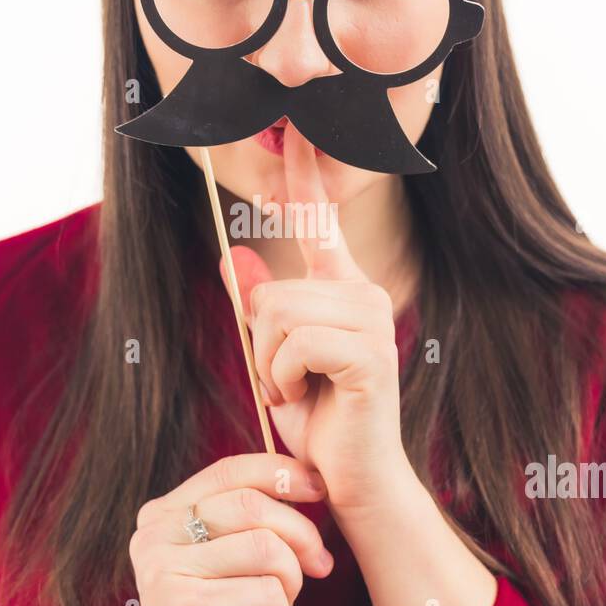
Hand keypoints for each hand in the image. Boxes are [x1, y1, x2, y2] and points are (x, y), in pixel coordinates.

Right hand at [126, 451, 332, 605]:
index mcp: (160, 517)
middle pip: (253, 506)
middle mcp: (154, 537)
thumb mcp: (225, 562)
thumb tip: (314, 481)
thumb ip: (247, 520)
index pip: (229, 471)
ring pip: (267, 549)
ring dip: (290, 583)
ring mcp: (168, 573)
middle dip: (300, 535)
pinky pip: (268, 592)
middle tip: (317, 566)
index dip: (282, 472)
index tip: (320, 488)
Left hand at [224, 122, 415, 518]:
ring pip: (280, 312)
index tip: (294, 125)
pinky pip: (297, 342)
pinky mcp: (371, 353)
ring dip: (270, 365)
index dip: (305, 171)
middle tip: (284, 382)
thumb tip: (232, 252)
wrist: (350, 480)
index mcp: (342, 289)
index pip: (320, 219)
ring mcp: (373, 321)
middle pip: (275, 288)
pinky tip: (304, 398)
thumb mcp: (272, 360)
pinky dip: (284, 377)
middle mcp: (364, 294)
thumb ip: (257, 308)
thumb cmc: (317, 422)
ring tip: (295, 391)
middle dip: (261, 343)